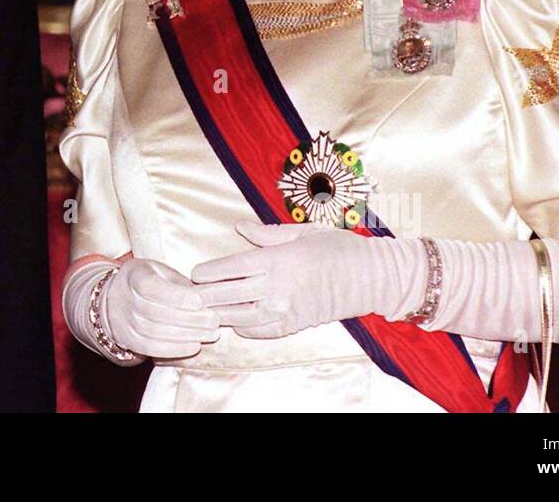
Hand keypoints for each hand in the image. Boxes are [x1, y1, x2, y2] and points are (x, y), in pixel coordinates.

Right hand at [102, 257, 220, 358]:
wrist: (116, 300)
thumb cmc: (148, 282)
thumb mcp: (161, 272)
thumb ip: (180, 283)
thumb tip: (206, 298)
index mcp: (134, 275)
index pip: (151, 287)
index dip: (176, 296)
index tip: (201, 301)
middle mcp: (123, 298)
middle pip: (155, 312)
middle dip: (189, 318)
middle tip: (214, 320)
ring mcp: (123, 321)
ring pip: (154, 332)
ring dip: (186, 335)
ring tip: (210, 334)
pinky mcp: (128, 340)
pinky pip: (151, 348)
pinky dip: (175, 349)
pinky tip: (195, 346)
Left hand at [191, 221, 404, 338]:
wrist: (371, 277)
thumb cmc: (337, 247)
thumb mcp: (302, 232)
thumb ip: (267, 233)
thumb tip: (239, 228)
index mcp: (278, 259)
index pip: (232, 267)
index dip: (209, 272)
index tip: (194, 274)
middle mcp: (278, 286)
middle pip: (229, 294)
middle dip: (205, 295)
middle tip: (188, 294)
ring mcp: (286, 309)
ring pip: (240, 317)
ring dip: (219, 314)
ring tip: (203, 310)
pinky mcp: (294, 325)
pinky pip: (260, 331)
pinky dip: (243, 328)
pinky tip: (234, 322)